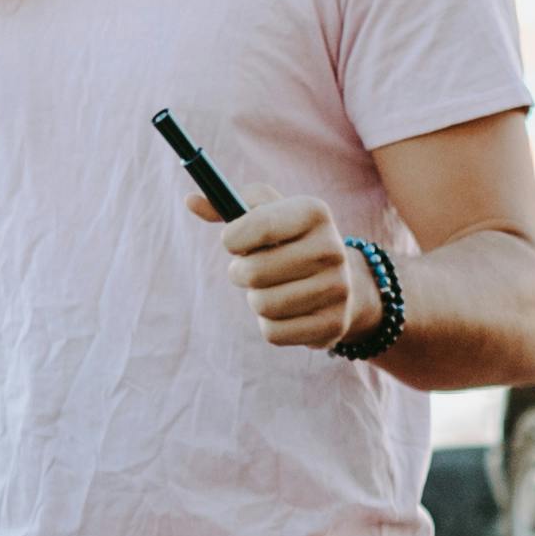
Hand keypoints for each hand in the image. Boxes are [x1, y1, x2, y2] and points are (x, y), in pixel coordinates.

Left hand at [214, 190, 370, 355]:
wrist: (344, 285)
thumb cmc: (290, 243)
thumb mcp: (267, 214)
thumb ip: (227, 206)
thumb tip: (190, 202)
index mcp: (314, 212)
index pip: (260, 225)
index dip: (233, 238)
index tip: (233, 242)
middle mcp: (332, 248)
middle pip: (254, 272)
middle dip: (241, 273)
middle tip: (252, 271)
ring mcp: (337, 289)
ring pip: (262, 304)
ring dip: (255, 300)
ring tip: (270, 290)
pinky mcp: (332, 325)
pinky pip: (273, 332)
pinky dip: (269, 324)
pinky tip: (285, 312)